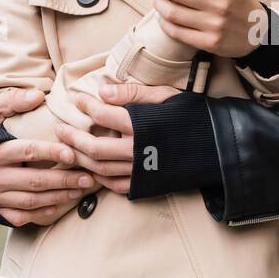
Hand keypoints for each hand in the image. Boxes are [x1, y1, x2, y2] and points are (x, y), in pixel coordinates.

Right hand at [0, 86, 95, 225]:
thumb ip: (12, 100)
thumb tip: (38, 95)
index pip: (27, 152)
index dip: (51, 152)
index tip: (73, 153)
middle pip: (34, 181)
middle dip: (64, 180)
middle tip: (88, 178)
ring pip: (30, 201)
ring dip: (58, 197)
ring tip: (80, 191)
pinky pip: (18, 216)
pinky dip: (39, 214)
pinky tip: (57, 206)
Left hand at [55, 84, 183, 192]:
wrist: (220, 148)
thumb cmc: (194, 116)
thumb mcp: (167, 96)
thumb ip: (134, 93)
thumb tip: (102, 91)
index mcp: (143, 125)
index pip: (103, 114)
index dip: (85, 105)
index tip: (75, 98)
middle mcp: (138, 150)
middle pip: (93, 147)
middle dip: (72, 137)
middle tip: (58, 128)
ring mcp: (141, 171)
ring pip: (100, 168)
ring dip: (80, 158)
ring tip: (68, 147)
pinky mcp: (147, 185)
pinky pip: (115, 186)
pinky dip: (100, 177)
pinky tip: (92, 167)